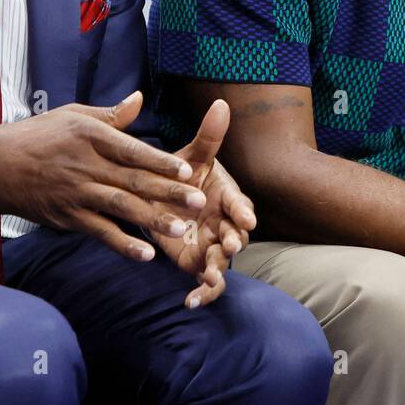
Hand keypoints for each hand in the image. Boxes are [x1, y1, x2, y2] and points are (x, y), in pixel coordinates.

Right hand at [0, 91, 206, 261]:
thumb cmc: (38, 135)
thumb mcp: (72, 116)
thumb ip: (110, 115)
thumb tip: (140, 99)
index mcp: (90, 136)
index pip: (132, 150)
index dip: (161, 162)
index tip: (189, 171)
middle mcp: (86, 165)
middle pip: (134, 181)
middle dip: (169, 193)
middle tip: (199, 202)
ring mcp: (77, 194)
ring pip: (121, 208)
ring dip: (153, 220)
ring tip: (182, 229)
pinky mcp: (69, 217)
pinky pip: (100, 232)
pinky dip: (122, 244)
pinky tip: (145, 254)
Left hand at [147, 100, 256, 307]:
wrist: (159, 196)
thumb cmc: (182, 174)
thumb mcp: (193, 156)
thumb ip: (208, 135)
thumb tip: (220, 103)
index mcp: (227, 197)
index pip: (240, 204)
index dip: (242, 211)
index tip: (245, 217)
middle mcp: (225, 223)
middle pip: (236, 235)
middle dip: (235, 241)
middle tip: (231, 245)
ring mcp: (213, 245)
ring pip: (223, 261)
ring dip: (219, 269)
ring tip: (210, 273)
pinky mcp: (197, 263)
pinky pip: (206, 282)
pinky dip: (202, 294)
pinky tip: (190, 301)